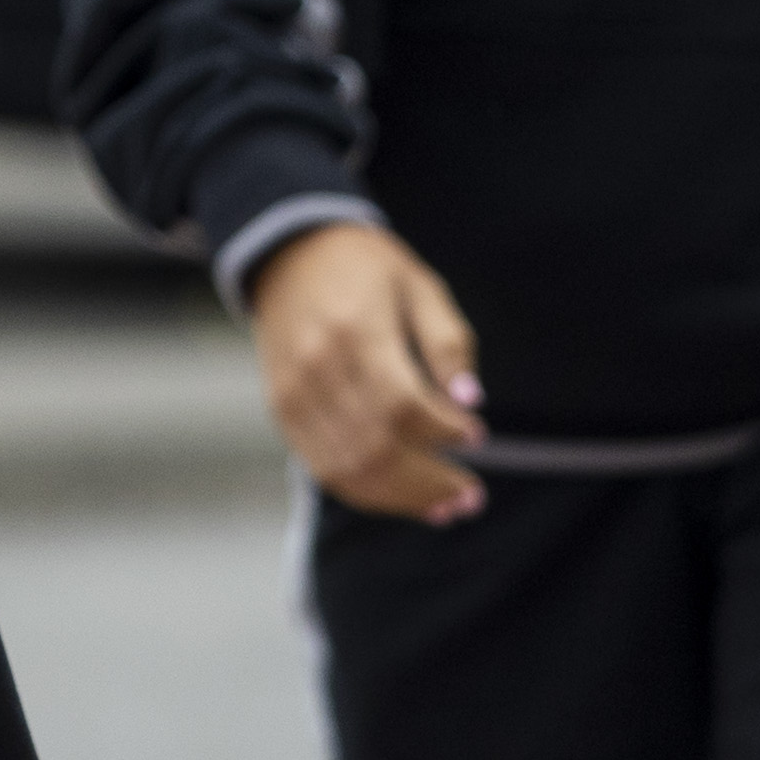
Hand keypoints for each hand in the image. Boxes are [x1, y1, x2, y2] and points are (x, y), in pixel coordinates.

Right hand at [249, 223, 482, 522]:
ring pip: (349, 469)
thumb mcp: (419, 285)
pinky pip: (323, 468)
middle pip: (376, 448)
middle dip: (430, 482)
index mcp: (356, 330)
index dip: (445, 430)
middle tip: (472, 496)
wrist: (288, 252)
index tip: (477, 434)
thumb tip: (471, 402)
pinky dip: (367, 492)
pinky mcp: (282, 409)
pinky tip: (403, 497)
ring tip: (445, 507)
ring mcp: (293, 393)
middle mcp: (317, 366)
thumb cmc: (366, 268)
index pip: (403, 404)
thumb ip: (448, 342)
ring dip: (402, 499)